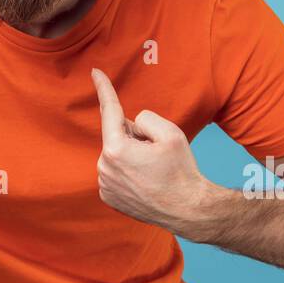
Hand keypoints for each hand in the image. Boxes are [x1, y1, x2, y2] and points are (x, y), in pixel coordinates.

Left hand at [91, 68, 210, 237]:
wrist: (188, 210)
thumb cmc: (181, 171)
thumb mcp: (171, 133)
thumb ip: (146, 118)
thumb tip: (131, 124)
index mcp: (116, 149)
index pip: (109, 110)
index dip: (103, 88)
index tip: (95, 72)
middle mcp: (104, 167)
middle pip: (118, 135)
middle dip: (135, 137)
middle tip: (157, 155)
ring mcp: (105, 184)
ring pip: (117, 154)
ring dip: (132, 155)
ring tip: (154, 172)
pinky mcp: (108, 196)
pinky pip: (116, 171)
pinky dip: (128, 171)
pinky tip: (146, 182)